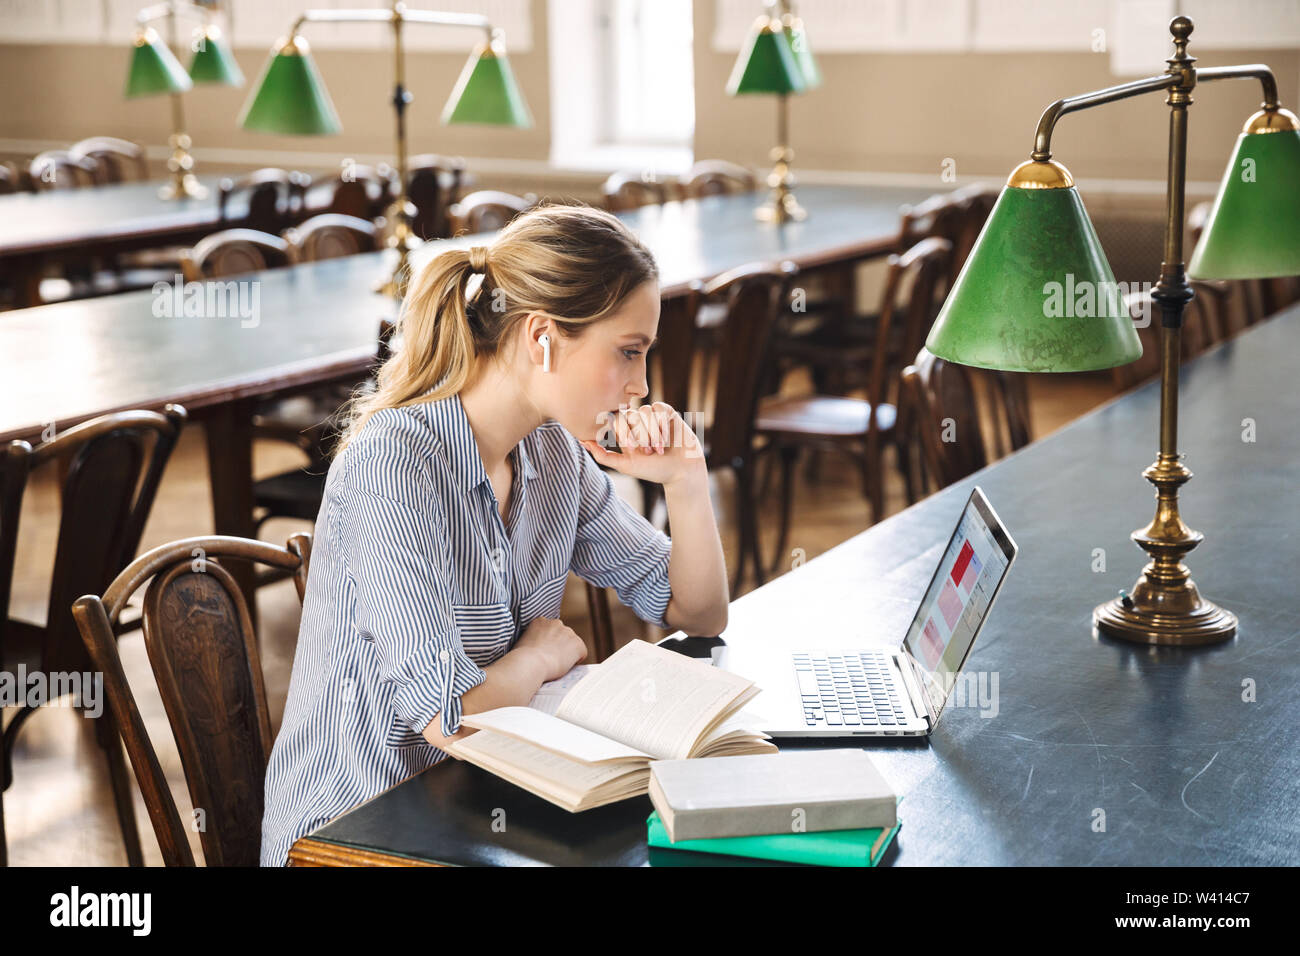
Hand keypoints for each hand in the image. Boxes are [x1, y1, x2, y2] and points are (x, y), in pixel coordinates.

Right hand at [514, 616, 587, 682]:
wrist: (530, 663)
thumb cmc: (521, 658)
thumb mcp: (522, 642)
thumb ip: (531, 640)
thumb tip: (535, 648)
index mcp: (540, 621)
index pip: (550, 630)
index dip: (549, 643)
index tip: (544, 652)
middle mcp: (556, 623)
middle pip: (563, 635)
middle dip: (559, 645)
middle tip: (551, 659)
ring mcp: (568, 632)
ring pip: (572, 644)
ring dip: (567, 652)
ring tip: (556, 664)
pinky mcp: (578, 644)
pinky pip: (581, 653)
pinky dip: (576, 661)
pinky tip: (565, 666)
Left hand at [579, 402, 705, 487]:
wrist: (680, 472)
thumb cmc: (652, 470)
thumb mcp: (624, 465)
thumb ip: (602, 454)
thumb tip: (582, 441)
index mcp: (625, 431)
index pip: (615, 418)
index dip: (622, 431)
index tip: (631, 448)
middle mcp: (637, 421)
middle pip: (629, 414)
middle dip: (638, 435)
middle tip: (647, 452)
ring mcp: (653, 416)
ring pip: (644, 412)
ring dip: (651, 433)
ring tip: (658, 449)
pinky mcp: (668, 413)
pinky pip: (659, 409)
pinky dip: (662, 425)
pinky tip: (667, 439)